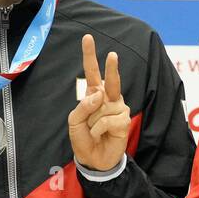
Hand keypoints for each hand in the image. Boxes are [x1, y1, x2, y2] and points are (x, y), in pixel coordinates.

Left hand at [68, 34, 130, 171]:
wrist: (94, 159)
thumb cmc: (83, 138)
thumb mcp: (74, 122)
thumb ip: (83, 106)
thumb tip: (99, 94)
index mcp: (94, 95)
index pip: (92, 73)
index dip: (90, 56)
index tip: (87, 38)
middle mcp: (108, 98)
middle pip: (111, 80)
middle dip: (112, 67)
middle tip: (113, 54)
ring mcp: (118, 109)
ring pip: (103, 107)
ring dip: (93, 122)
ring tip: (95, 131)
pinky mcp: (124, 120)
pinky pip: (108, 120)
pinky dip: (100, 129)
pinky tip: (102, 135)